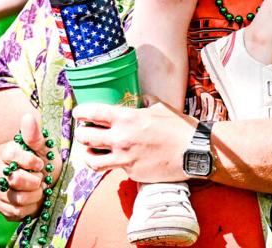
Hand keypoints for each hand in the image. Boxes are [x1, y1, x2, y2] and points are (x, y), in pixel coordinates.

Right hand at [0, 110, 48, 220]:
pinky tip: (33, 200)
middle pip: (15, 179)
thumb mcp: (45, 147)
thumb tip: (27, 117)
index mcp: (5, 152)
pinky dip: (29, 208)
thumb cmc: (45, 161)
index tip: (40, 164)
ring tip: (38, 189)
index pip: (12, 155)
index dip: (30, 161)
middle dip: (35, 181)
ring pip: (16, 198)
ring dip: (34, 195)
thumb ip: (34, 135)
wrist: (46, 182)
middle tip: (40, 178)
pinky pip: (14, 211)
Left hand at [72, 98, 194, 182]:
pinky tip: (118, 160)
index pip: (92, 113)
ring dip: (87, 155)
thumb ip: (146, 102)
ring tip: (90, 152)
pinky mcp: (131, 173)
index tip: (78, 113)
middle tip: (84, 132)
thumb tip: (140, 99)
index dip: (80, 112)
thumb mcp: (161, 108)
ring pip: (91, 160)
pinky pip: (114, 169)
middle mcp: (121, 138)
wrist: (193, 152)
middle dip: (80, 134)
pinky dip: (113, 164)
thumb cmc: (179, 127)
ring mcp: (124, 158)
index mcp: (127, 118)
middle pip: (85, 137)